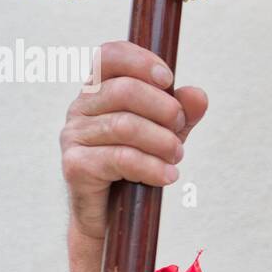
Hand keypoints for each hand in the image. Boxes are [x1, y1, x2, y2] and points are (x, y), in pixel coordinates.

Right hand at [60, 40, 207, 242]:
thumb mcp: (167, 132)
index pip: (109, 55)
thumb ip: (182, 112)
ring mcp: (73, 136)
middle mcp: (80, 108)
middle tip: (179, 129)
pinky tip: (168, 175)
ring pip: (125, 126)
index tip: (169, 79)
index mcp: (98, 90)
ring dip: (162, 141)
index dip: (141, 60)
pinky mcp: (75, 165)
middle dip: (164, 109)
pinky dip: (152, 167)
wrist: (112, 215)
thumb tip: (197, 95)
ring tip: (177, 156)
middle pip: (124, 90)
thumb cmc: (138, 163)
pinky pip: (120, 158)